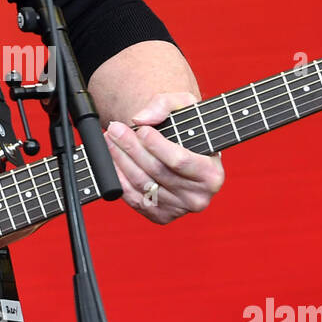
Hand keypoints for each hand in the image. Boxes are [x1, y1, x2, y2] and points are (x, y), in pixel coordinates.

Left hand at [104, 92, 224, 224]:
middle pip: (157, 172)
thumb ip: (164, 105)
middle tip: (115, 129)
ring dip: (121, 160)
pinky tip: (113, 161)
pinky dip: (120, 179)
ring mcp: (178, 209)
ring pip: (142, 184)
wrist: (182, 151)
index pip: (180, 161)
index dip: (157, 145)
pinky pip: (135, 199)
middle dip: (131, 148)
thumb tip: (141, 119)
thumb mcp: (183, 105)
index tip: (141, 130)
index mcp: (212, 174)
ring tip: (110, 140)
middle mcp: (198, 197)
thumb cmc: (186, 128)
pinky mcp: (160, 216)